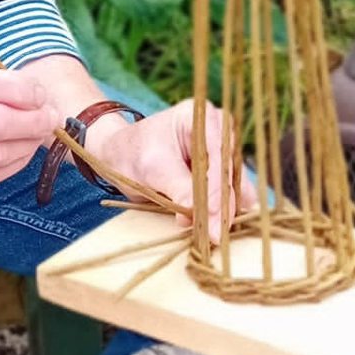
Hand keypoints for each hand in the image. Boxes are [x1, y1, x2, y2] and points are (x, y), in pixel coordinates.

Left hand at [89, 99, 253, 243]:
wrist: (120, 157)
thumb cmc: (133, 154)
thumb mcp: (154, 170)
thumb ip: (182, 191)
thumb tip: (206, 221)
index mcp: (200, 117)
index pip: (218, 154)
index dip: (218, 187)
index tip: (213, 216)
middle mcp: (217, 131)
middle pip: (229, 171)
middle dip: (225, 204)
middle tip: (217, 236)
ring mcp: (221, 152)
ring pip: (234, 185)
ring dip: (228, 211)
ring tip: (219, 237)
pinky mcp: (220, 173)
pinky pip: (229, 194)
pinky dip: (224, 213)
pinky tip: (221, 230)